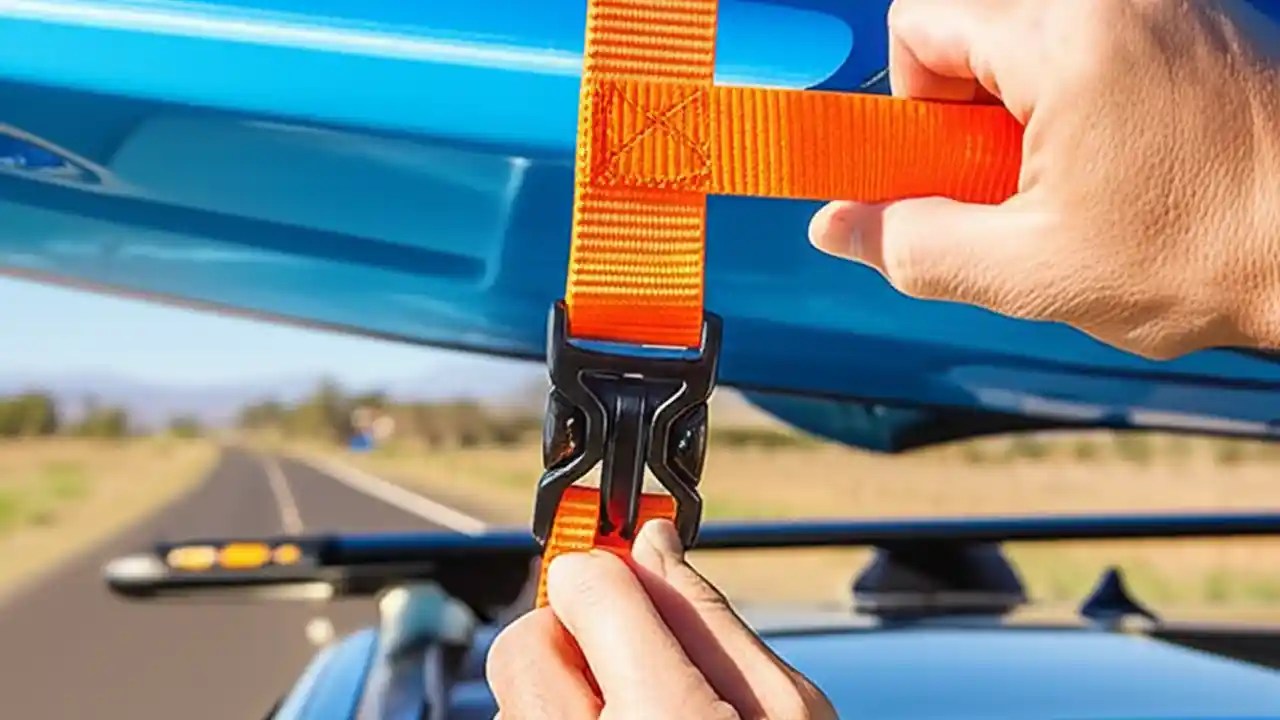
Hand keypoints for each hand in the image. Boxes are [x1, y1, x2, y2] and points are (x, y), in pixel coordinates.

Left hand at [486, 520, 835, 719]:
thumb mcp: (787, 710)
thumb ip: (710, 619)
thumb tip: (653, 541)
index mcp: (661, 718)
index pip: (584, 584)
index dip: (615, 568)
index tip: (634, 571)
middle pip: (524, 642)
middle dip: (575, 635)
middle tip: (640, 661)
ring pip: (515, 695)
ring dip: (567, 690)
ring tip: (644, 717)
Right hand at [809, 0, 1279, 359]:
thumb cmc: (1208, 255)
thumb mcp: (1031, 273)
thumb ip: (911, 245)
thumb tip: (836, 228)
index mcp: (1068, 38)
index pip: (920, 22)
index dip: (908, 104)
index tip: (934, 168)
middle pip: (975, 22)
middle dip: (965, 106)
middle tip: (1006, 183)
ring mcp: (1165, 3)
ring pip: (1033, 34)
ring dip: (1021, 108)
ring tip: (1071, 181)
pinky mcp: (1197, 23)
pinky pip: (1095, 39)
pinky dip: (1078, 99)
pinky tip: (1119, 165)